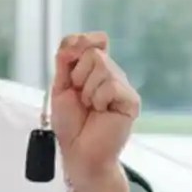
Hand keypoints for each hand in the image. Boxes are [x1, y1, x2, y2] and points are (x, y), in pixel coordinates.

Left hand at [51, 32, 140, 184]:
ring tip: (91, 107)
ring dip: (87, 91)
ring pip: (103, 66)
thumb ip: (65, 61)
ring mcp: (123, 86)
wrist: (78, 151)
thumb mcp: (60, 87)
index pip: (93, 40)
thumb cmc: (71, 123)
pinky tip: (101, 112)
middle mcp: (112, 74)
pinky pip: (111, 85)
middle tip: (81, 98)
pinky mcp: (131, 100)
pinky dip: (99, 100)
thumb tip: (75, 40)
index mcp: (95, 69)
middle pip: (94, 53)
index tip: (69, 65)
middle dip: (78, 77)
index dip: (78, 46)